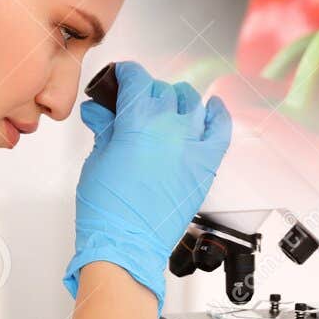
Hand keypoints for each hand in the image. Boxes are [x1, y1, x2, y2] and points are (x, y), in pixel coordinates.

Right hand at [64, 62, 231, 309]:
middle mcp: (169, 127)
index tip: (122, 76)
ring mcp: (192, 145)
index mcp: (138, 121)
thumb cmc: (108, 210)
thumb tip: (99, 111)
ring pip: (192, 102)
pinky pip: (221, 129)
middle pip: (162, 90)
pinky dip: (218, 113)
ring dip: (177, 99)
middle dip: (147, 91)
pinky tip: (211, 106)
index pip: (136, 79)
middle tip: (135, 104)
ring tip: (166, 107)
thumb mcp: (97, 160)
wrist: (126, 245)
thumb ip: (104, 128)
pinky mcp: (206, 165)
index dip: (126, 73)